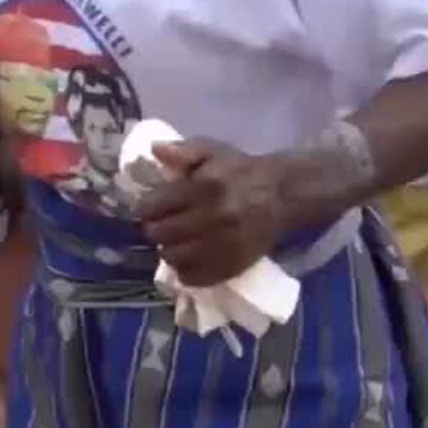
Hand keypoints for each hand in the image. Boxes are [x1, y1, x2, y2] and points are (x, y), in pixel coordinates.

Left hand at [137, 139, 287, 286]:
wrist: (282, 195)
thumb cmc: (241, 171)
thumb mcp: (213, 150)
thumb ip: (183, 150)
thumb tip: (155, 149)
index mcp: (205, 187)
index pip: (155, 206)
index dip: (145, 208)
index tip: (147, 208)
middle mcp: (214, 218)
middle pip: (161, 234)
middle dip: (154, 229)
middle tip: (159, 225)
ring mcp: (224, 245)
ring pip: (174, 257)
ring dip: (167, 250)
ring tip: (173, 242)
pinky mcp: (234, 266)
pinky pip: (195, 277)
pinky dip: (184, 270)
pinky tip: (187, 259)